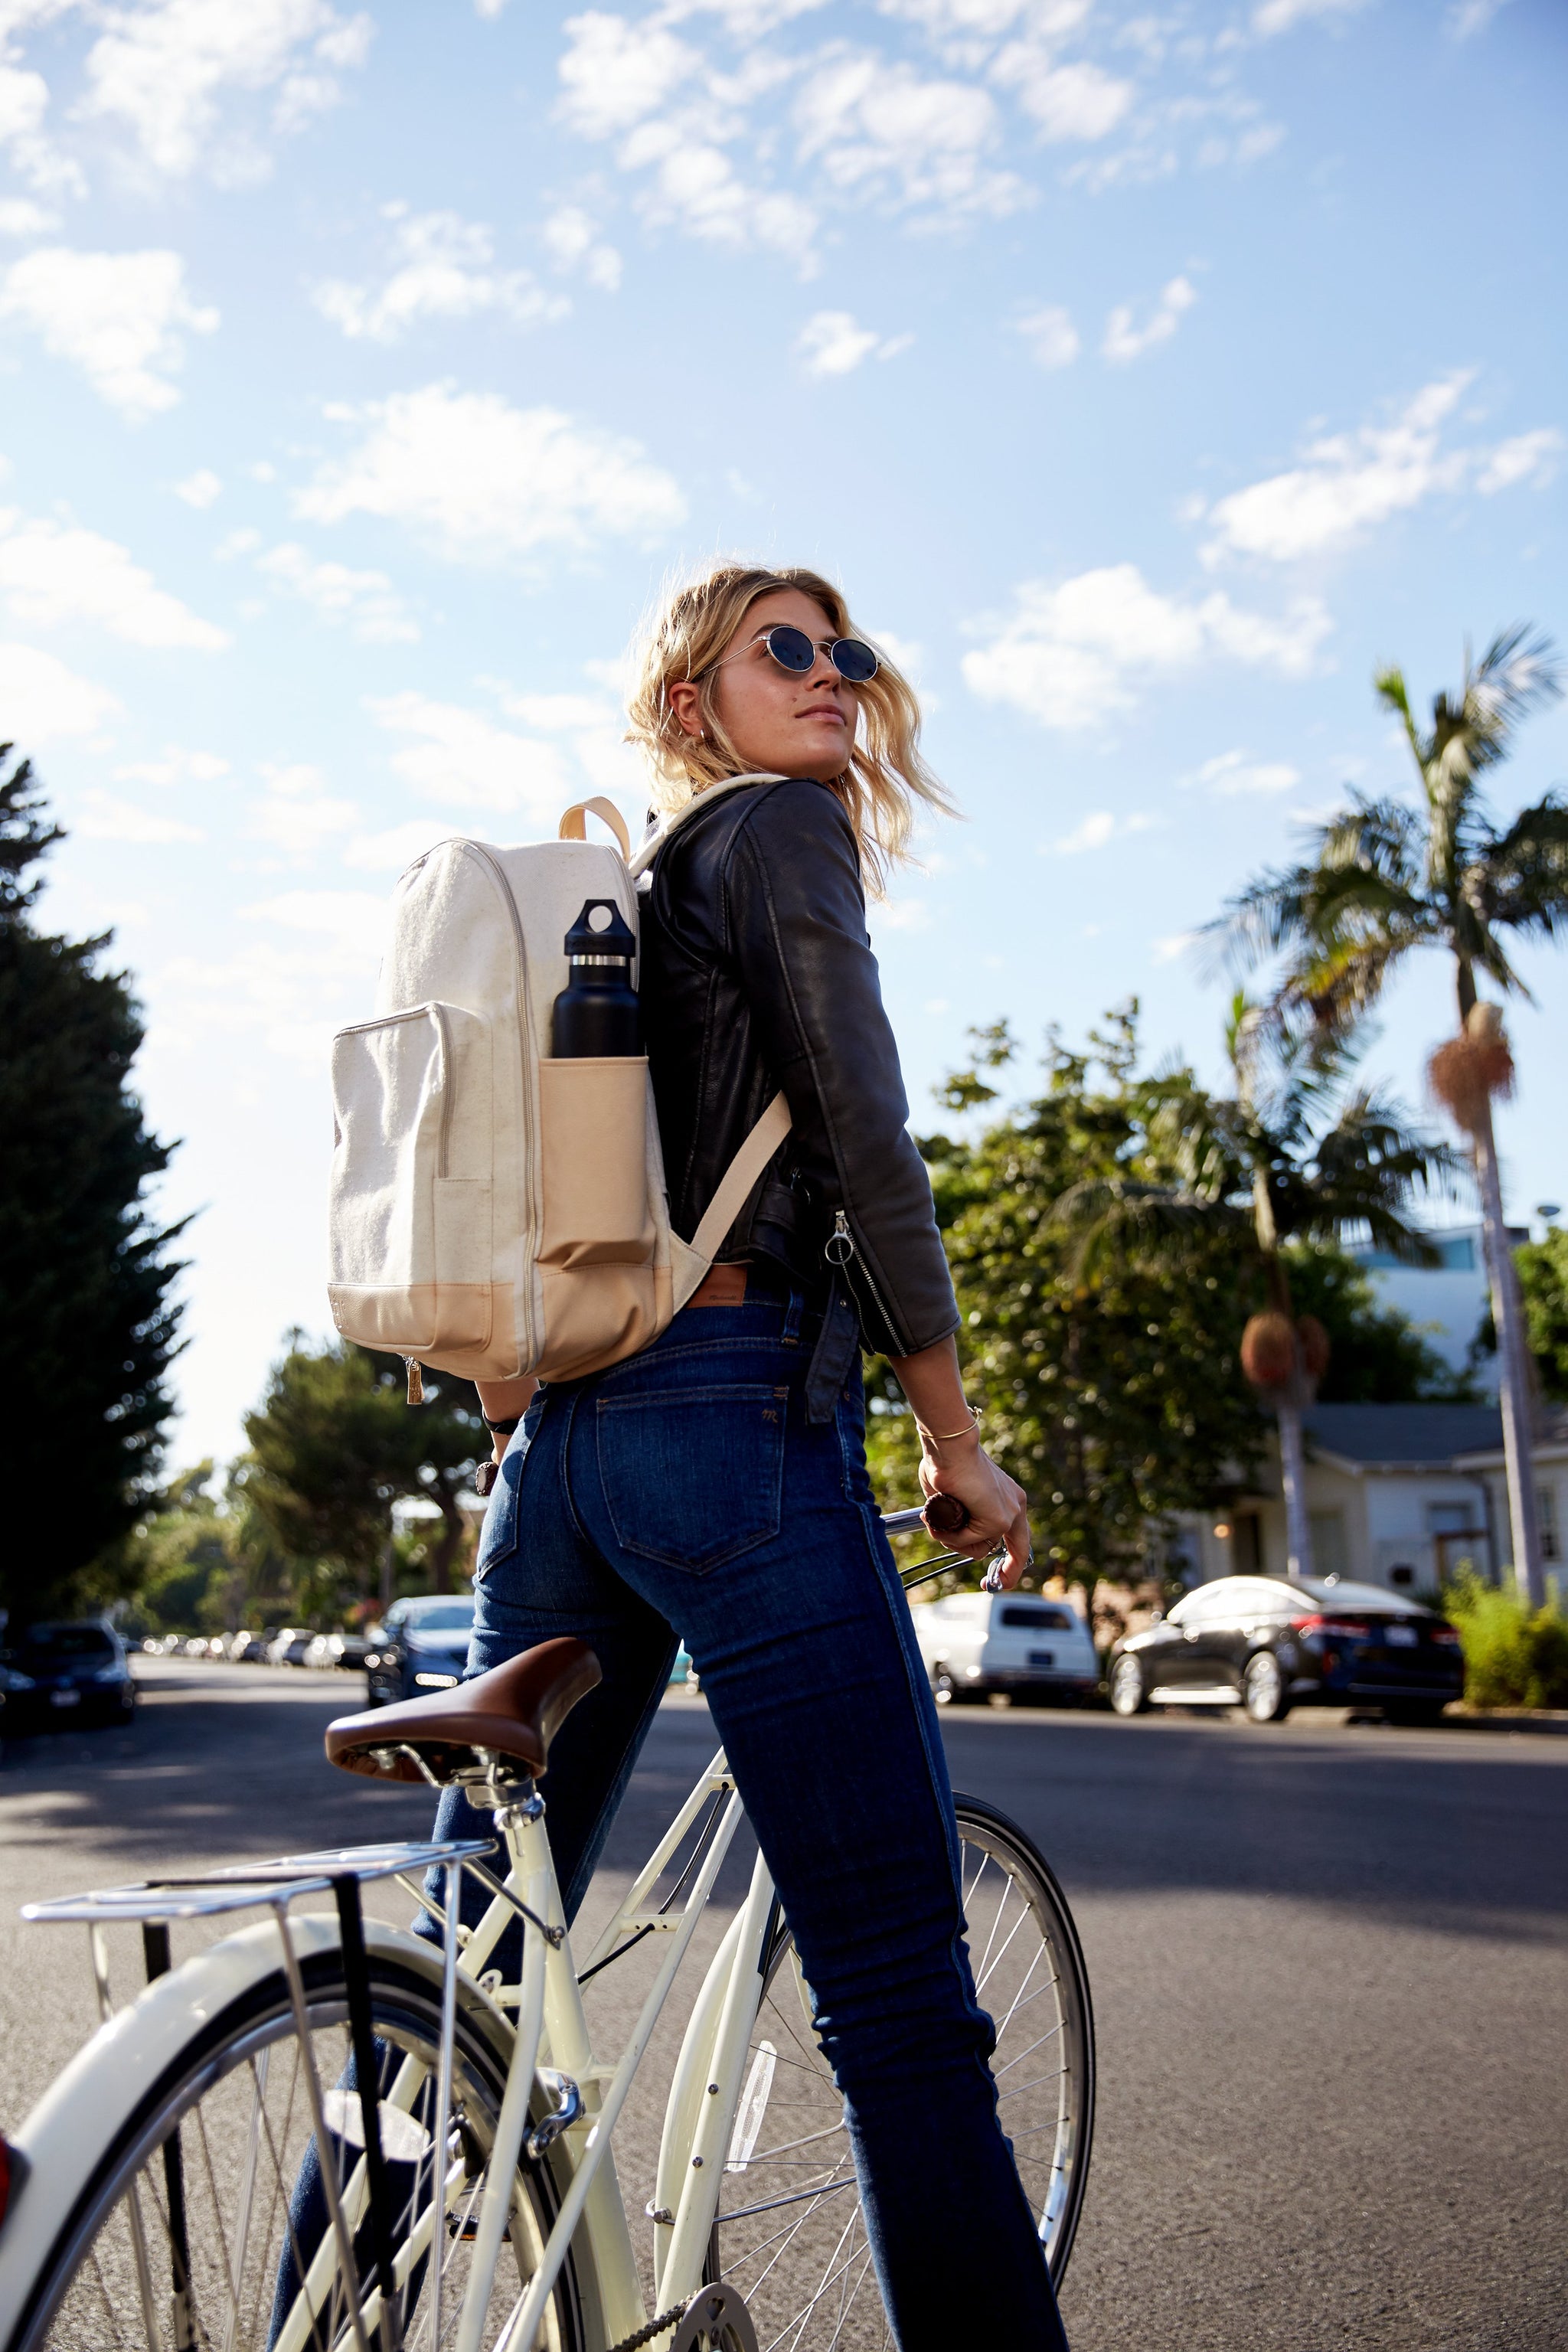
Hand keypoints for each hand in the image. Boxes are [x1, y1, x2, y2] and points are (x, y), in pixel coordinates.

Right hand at [919, 1433, 1030, 1590]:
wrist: (950, 1448)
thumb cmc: (947, 1464)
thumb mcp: (956, 1499)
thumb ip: (960, 1520)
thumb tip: (949, 1536)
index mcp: (1009, 1499)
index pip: (1018, 1537)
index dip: (1010, 1560)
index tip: (998, 1576)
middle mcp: (1015, 1507)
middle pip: (1017, 1552)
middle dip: (1005, 1573)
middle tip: (989, 1584)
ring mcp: (1009, 1514)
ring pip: (979, 1547)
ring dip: (953, 1541)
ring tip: (937, 1520)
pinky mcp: (998, 1520)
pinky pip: (969, 1541)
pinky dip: (950, 1534)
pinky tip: (942, 1515)